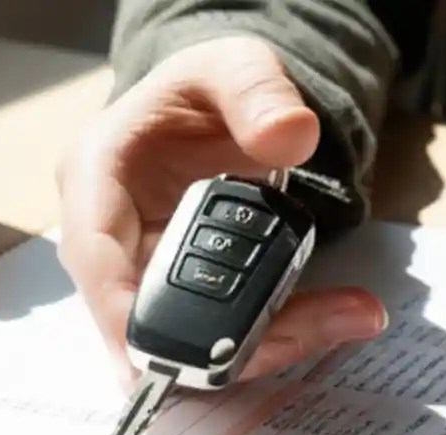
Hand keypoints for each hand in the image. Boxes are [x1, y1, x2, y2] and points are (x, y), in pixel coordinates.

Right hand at [57, 36, 386, 388]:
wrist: (221, 112)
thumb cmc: (208, 90)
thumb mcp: (234, 67)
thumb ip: (258, 90)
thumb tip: (291, 136)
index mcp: (97, 175)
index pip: (93, 254)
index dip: (121, 312)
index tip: (163, 356)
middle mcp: (114, 237)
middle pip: (146, 317)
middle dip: (224, 340)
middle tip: (311, 326)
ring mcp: (151, 273)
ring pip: (196, 338)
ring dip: (270, 342)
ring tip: (352, 313)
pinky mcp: (191, 297)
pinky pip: (232, 333)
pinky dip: (284, 332)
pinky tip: (343, 315)